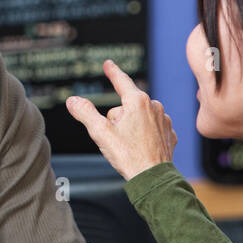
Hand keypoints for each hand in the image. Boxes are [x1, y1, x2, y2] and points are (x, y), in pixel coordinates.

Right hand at [65, 59, 176, 180]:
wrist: (153, 178)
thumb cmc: (128, 156)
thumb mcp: (100, 133)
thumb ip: (85, 112)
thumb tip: (72, 100)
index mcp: (137, 101)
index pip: (121, 81)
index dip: (112, 71)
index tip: (108, 63)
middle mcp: (154, 106)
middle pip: (126, 106)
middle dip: (117, 119)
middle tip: (116, 139)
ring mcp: (164, 119)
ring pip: (139, 117)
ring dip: (131, 127)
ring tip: (130, 147)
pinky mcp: (169, 133)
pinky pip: (151, 128)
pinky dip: (144, 136)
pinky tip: (141, 148)